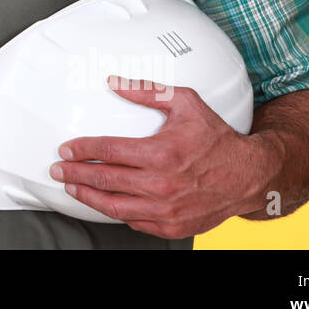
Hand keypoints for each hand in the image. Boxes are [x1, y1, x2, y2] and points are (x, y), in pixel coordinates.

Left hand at [47, 75, 277, 238]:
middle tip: (59, 169)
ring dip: (88, 197)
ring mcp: (166, 209)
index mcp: (160, 154)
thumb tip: (114, 82)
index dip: (82, 150)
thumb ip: (147, 90)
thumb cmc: (218, 139)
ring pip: (114, 207)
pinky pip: (135, 222)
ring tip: (73, 188)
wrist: (249, 175)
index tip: (66, 149)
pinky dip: (116, 213)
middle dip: (75, 174)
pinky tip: (106, 203)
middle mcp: (161, 185)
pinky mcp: (172, 226)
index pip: (108, 151)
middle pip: (104, 180)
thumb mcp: (185, 103)